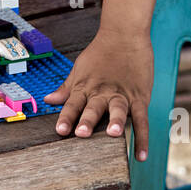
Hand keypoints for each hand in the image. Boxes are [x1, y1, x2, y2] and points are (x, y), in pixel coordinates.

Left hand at [46, 29, 152, 161]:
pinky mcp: (140, 97)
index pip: (73, 103)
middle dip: (88, 120)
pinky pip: (142, 120)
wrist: (124, 34)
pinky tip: (140, 155)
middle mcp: (102, 92)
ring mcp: (122, 95)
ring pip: (119, 110)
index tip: (60, 131)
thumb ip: (66, 88)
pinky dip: (142, 138)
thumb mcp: (79, 69)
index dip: (66, 117)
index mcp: (85, 87)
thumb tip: (48, 100)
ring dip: (116, 122)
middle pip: (94, 107)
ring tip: (114, 134)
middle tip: (82, 133)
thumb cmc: (101, 52)